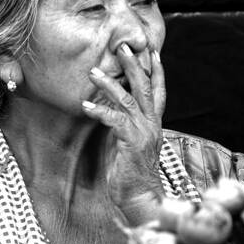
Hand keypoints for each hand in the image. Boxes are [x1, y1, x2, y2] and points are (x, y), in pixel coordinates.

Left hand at [82, 43, 165, 224]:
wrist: (141, 198)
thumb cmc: (132, 172)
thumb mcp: (131, 143)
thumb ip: (127, 124)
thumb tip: (114, 109)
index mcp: (154, 123)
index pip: (158, 91)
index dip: (156, 71)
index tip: (152, 50)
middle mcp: (152, 124)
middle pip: (145, 87)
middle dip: (134, 65)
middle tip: (122, 46)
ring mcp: (144, 133)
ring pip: (129, 100)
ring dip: (111, 84)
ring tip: (94, 71)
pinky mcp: (132, 143)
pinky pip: (115, 121)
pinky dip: (100, 111)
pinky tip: (86, 105)